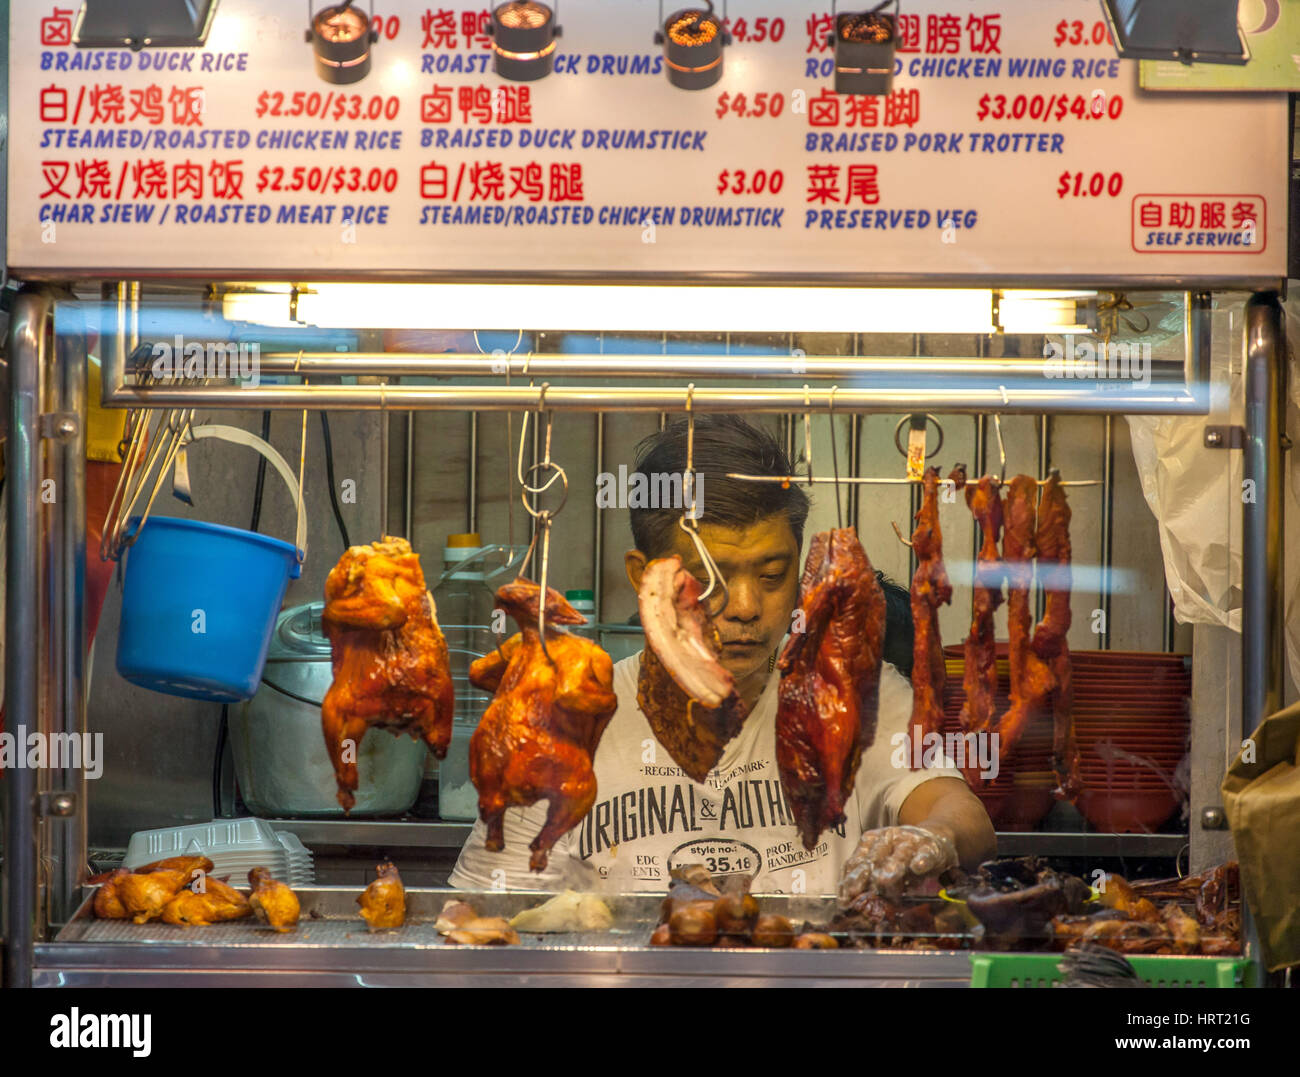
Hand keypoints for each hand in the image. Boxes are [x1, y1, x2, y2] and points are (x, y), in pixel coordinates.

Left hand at [837, 825, 958, 906]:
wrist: (935, 838)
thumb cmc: (904, 855)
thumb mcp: (883, 862)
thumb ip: (868, 878)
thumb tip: (849, 900)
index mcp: (871, 842)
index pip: (857, 861)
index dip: (849, 879)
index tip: (844, 897)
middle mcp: (888, 839)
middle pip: (874, 858)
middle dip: (864, 875)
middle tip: (855, 891)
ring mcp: (910, 842)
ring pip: (899, 855)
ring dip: (891, 867)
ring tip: (884, 880)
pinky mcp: (930, 847)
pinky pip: (926, 854)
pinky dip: (922, 860)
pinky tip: (917, 867)